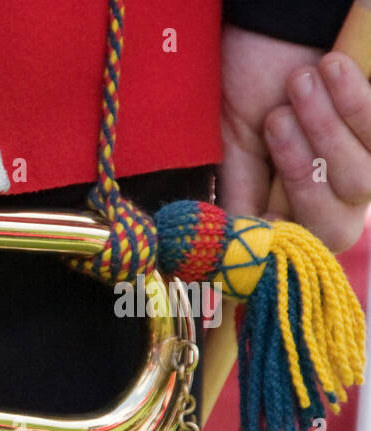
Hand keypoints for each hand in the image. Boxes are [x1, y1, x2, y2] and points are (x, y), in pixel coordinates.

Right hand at [219, 23, 370, 252]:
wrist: (276, 22)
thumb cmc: (254, 76)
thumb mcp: (235, 143)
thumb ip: (242, 195)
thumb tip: (237, 246)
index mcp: (298, 197)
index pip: (308, 246)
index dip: (290, 241)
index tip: (262, 217)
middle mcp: (340, 185)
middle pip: (339, 225)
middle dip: (303, 174)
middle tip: (276, 122)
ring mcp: (369, 156)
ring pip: (361, 182)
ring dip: (326, 130)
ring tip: (300, 85)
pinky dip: (354, 106)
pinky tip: (333, 70)